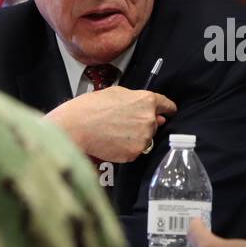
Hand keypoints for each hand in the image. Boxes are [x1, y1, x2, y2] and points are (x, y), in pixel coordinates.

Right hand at [47, 86, 176, 162]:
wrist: (77, 126)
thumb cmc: (93, 106)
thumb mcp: (117, 93)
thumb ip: (138, 100)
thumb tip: (152, 111)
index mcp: (147, 101)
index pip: (168, 106)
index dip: (167, 109)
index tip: (167, 113)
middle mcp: (149, 120)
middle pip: (154, 124)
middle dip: (144, 124)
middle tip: (124, 123)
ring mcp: (143, 138)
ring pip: (145, 139)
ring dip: (135, 138)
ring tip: (115, 132)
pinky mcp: (134, 153)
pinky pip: (135, 151)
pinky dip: (126, 148)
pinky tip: (112, 141)